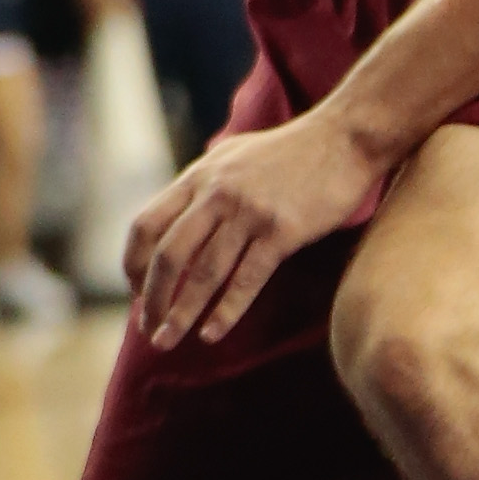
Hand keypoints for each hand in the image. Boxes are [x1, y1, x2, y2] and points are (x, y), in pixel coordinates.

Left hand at [125, 108, 387, 350]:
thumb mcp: (231, 157)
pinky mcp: (282, 230)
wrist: (344, 138)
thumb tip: (178, 222)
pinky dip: (226, 311)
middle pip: (168, 254)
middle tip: (147, 330)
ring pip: (204, 272)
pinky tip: (211, 334)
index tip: (135, 293)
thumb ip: (202, 188)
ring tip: (167, 341)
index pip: (146, 224)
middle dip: (152, 298)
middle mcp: (215, 193)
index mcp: (197, 177)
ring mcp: (248, 212)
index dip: (134, 263)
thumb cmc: (289, 152)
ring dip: (182, 312)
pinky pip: (246, 279)